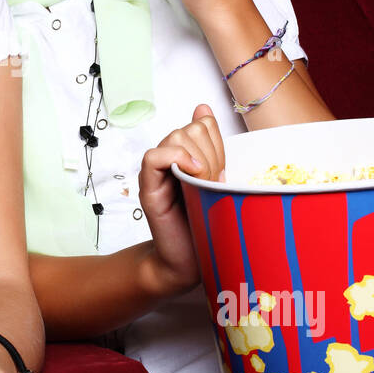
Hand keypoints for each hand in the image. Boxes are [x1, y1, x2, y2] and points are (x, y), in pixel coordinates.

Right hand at [138, 104, 224, 296]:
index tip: (224, 170)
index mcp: (190, 157)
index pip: (202, 125)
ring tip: (205, 185)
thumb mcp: (219, 182)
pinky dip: (175, 158)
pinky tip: (192, 173)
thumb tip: (203, 110)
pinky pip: (153, 156)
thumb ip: (214, 149)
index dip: (217, 142)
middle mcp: (171, 161)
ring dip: (199, 159)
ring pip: (176, 137)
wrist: (190, 262)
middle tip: (215, 183)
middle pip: (190, 129)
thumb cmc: (207, 227)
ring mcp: (158, 174)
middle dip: (211, 153)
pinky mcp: (149, 188)